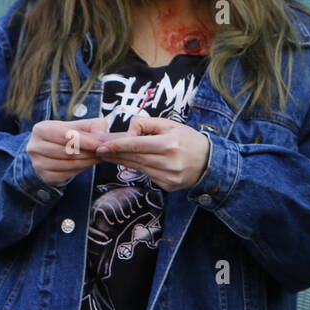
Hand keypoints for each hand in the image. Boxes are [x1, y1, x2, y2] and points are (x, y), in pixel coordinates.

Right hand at [27, 116, 108, 186]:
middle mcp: (35, 146)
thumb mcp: (80, 125)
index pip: (65, 135)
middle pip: (67, 152)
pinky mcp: (45, 176)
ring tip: (97, 157)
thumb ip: (94, 125)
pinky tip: (86, 164)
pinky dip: (80, 170)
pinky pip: (67, 175)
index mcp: (41, 129)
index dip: (85, 141)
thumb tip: (100, 134)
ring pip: (69, 164)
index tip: (100, 144)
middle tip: (102, 152)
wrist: (53, 151)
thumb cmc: (68, 136)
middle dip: (88, 152)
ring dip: (87, 162)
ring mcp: (38, 163)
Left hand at [93, 115, 210, 191]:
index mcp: (169, 144)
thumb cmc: (188, 140)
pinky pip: (148, 176)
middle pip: (135, 158)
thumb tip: (128, 132)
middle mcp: (169, 162)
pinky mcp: (169, 186)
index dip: (117, 146)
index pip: (136, 145)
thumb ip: (146, 124)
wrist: (209, 162)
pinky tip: (134, 163)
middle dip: (115, 154)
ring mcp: (169, 177)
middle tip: (100, 151)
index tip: (102, 146)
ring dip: (123, 162)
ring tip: (110, 156)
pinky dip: (140, 169)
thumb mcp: (170, 124)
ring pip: (139, 168)